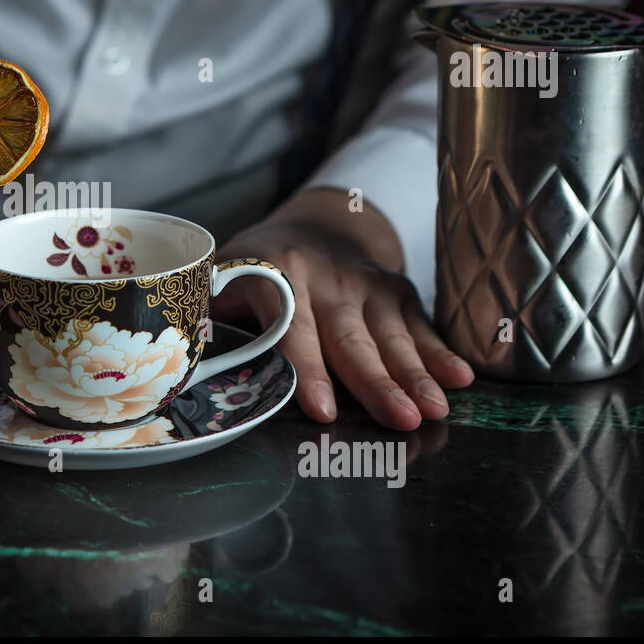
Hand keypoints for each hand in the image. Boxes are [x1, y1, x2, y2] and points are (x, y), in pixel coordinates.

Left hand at [212, 188, 473, 430]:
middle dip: (377, 383)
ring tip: (433, 410)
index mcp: (277, 275)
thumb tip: (181, 358)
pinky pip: (420, 325)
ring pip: (392, 335)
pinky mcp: (398, 291)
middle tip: (401, 419)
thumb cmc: (257, 266)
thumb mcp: (221, 276)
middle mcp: (327, 279)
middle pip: (352, 340)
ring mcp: (367, 284)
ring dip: (416, 374)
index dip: (307, 370)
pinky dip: (441, 352)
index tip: (324, 410)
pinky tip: (461, 378)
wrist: (315, 223)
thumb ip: (206, 312)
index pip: (293, 329)